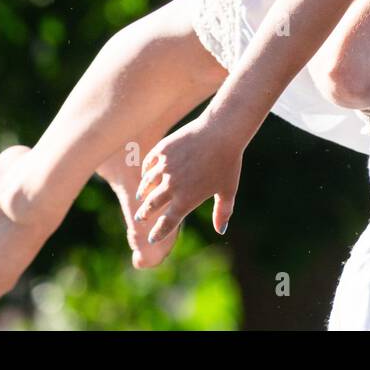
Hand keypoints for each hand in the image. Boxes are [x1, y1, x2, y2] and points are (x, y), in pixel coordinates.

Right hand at [134, 111, 244, 241]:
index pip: (167, 223)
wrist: (222, 132)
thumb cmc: (228, 163)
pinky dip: (146, 172)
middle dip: (144, 214)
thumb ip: (223, 212)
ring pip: (147, 185)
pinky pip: (148, 164)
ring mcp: (165, 167)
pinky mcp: (162, 150)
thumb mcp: (228, 190)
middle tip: (141, 217)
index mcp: (187, 199)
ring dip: (143, 193)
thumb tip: (220, 230)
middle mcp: (172, 186)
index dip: (158, 233)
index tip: (152, 238)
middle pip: (151, 205)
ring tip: (142, 196)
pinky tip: (147, 174)